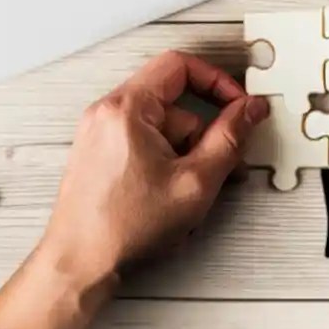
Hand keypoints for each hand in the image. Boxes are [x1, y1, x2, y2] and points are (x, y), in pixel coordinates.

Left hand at [0, 50, 267, 328]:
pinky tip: (170, 195)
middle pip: (175, 103)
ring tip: (189, 192)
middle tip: (221, 164)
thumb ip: (229, 139)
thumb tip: (249, 110)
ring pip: (162, 128)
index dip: (217, 81)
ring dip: (186, 154)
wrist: (79, 263)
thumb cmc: (123, 228)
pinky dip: (166, 162)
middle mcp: (108, 113)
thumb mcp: (195, 182)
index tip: (237, 105)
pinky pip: (145, 143)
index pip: (180, 66)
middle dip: (204, 134)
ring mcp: (100, 133)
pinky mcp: (100, 153)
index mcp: (127, 108)